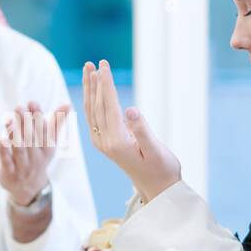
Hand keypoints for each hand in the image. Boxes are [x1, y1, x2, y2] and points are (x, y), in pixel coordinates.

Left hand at [0, 101, 68, 205]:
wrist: (29, 189)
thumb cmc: (37, 158)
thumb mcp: (49, 143)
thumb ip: (56, 123)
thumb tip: (68, 104)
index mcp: (47, 148)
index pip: (44, 130)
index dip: (38, 116)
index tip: (32, 102)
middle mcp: (37, 157)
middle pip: (31, 138)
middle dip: (25, 122)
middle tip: (19, 107)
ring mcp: (23, 166)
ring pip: (20, 149)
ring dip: (15, 134)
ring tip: (10, 120)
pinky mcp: (10, 173)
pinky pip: (7, 161)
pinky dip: (4, 151)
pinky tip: (1, 139)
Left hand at [81, 59, 180, 201]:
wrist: (157, 188)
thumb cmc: (162, 168)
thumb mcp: (156, 150)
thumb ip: (142, 130)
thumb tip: (130, 109)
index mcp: (116, 141)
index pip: (108, 106)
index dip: (105, 84)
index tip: (103, 65)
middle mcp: (105, 142)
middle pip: (96, 106)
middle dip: (94, 83)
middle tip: (92, 63)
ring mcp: (102, 143)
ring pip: (92, 111)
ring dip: (90, 90)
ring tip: (89, 71)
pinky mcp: (105, 143)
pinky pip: (94, 118)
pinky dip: (93, 101)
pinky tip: (93, 91)